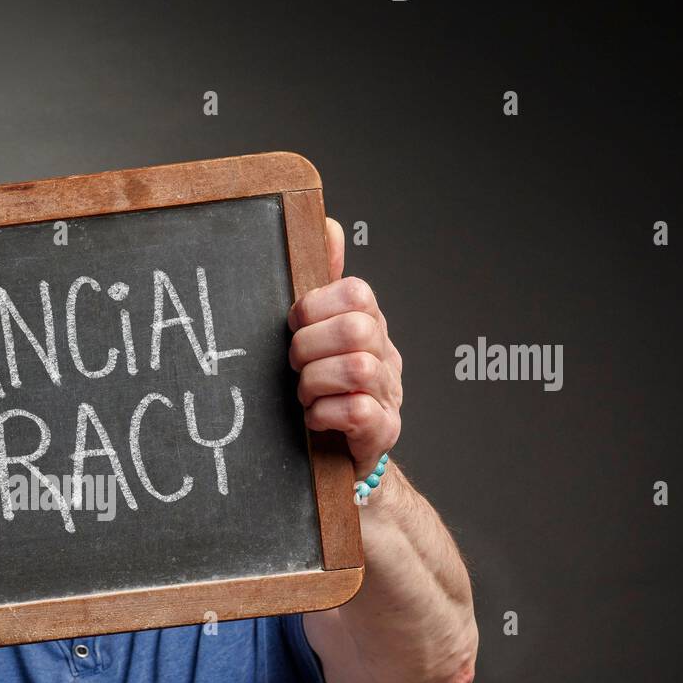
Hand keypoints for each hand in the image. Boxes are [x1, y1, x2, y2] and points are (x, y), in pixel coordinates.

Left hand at [287, 217, 402, 477]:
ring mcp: (388, 394)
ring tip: (304, 394)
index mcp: (368, 325)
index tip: (294, 325)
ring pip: (357, 370)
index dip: (315, 306)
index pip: (356, 292)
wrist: (340, 457)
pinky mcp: (382, 431)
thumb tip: (329, 226)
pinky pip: (357, 412)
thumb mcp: (318, 336)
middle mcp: (385, 355)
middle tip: (294, 365)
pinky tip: (314, 418)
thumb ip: (322, 286)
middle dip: (309, 346)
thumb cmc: (323, 392)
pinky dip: (325, 414)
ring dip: (315, 382)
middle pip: (356, 329)